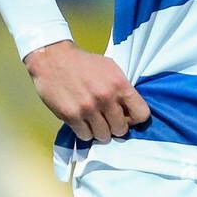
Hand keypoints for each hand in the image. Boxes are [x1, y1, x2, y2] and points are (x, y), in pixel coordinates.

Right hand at [24, 40, 149, 142]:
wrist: (54, 59)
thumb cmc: (85, 63)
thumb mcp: (111, 69)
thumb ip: (122, 89)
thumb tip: (129, 110)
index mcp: (119, 84)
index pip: (142, 114)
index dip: (135, 118)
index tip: (128, 116)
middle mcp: (106, 98)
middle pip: (122, 129)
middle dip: (116, 126)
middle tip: (109, 120)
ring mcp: (88, 109)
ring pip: (104, 136)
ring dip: (100, 131)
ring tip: (95, 121)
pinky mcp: (71, 117)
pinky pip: (85, 136)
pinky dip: (85, 132)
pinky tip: (83, 122)